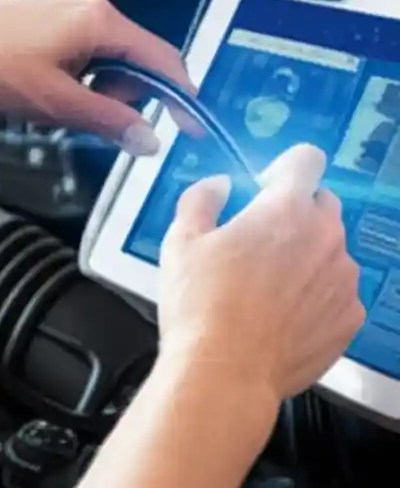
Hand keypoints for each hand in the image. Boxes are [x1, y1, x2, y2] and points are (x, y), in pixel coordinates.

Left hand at [0, 0, 191, 154]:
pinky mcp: (46, 12)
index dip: (180, 97)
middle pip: (134, 59)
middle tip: (81, 115)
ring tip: (48, 99)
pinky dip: (72, 74)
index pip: (163, 60)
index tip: (189, 125)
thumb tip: (146, 138)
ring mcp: (66, 4)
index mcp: (99, 19)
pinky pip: (80, 48)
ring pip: (105, 57)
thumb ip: (109, 121)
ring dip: (90, 87)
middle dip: (118, 95)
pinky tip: (38, 84)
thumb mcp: (54, 104)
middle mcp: (88, 3)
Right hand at [158, 144, 363, 401]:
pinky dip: (315, 297)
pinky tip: (280, 316)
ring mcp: (343, 280)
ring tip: (265, 289)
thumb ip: (201, 199)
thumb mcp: (181, 241)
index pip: (307, 159)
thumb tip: (219, 185)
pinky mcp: (349, 318)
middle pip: (323, 204)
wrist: (225, 372)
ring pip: (330, 251)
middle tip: (257, 243)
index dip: (284, 167)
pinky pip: (337, 293)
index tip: (264, 187)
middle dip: (295, 213)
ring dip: (306, 257)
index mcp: (285, 209)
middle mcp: (326, 237)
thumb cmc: (200, 305)